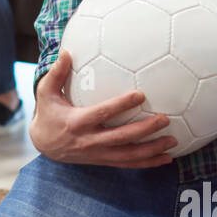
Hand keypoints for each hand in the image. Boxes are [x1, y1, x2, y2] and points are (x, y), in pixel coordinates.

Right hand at [29, 51, 177, 167]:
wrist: (43, 144)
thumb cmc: (47, 114)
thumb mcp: (46, 93)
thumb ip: (56, 74)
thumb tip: (66, 52)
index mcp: (77, 122)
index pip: (103, 113)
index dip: (121, 105)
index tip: (140, 95)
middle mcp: (89, 140)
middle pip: (121, 137)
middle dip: (145, 129)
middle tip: (165, 118)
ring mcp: (97, 153)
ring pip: (128, 154)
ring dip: (152, 149)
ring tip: (172, 140)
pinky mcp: (103, 160)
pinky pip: (128, 164)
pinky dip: (148, 163)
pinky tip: (166, 158)